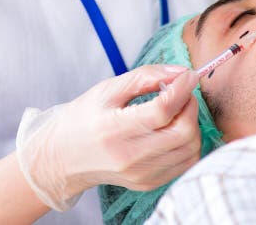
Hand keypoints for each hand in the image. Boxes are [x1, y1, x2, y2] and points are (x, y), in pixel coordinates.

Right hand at [15, 66, 200, 210]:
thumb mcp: (106, 89)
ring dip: (192, 124)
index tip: (187, 75)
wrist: (63, 157)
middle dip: (190, 106)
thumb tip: (180, 71)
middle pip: (182, 132)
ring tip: (176, 110)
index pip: (161, 111)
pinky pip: (185, 163)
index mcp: (113, 129)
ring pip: (190, 149)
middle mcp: (129, 157)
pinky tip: (172, 129)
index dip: (181, 89)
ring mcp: (141, 175)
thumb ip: (144, 77)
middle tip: (182, 92)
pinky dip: (188, 142)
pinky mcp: (149, 184)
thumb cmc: (83, 118)